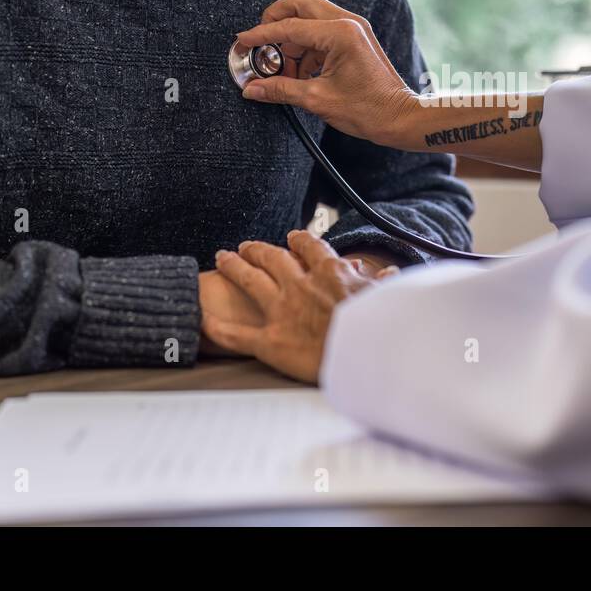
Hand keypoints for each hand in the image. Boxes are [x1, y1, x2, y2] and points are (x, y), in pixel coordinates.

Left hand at [209, 230, 382, 382]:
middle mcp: (301, 285)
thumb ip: (383, 283)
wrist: (370, 353)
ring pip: (250, 281)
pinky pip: (236, 334)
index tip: (294, 237)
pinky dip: (216, 328)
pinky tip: (200, 319)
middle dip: (258, 249)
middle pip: (273, 258)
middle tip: (247, 246)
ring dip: (234, 266)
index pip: (311, 247)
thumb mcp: (388, 296)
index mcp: (331, 272)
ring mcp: (282, 311)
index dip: (300, 240)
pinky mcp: (270, 341)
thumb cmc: (383, 325)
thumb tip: (391, 275)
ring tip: (222, 257)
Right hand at [235, 0, 418, 146]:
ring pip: (310, 16)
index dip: (261, 35)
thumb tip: (252, 88)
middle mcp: (348, 22)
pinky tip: (299, 72)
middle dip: (275, 20)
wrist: (400, 118)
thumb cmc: (369, 110)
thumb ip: (280, 89)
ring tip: (282, 69)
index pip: (289, 26)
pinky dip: (306, 46)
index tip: (242, 41)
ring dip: (291, 38)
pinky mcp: (355, 38)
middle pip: (300, 3)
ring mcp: (354, 28)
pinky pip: (321, 31)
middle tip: (261, 44)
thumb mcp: (317, 100)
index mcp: (339, 33)